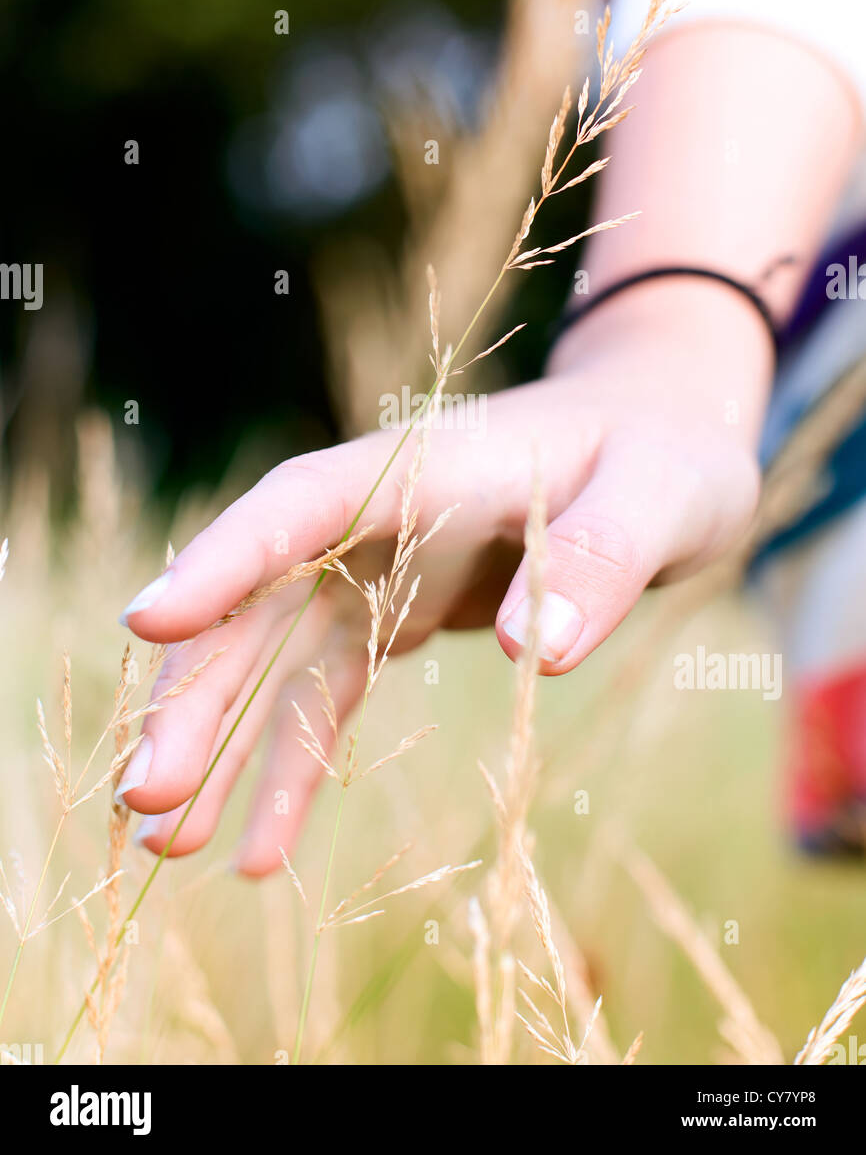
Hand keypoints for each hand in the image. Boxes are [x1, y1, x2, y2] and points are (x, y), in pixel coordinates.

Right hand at [118, 277, 768, 875]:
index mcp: (428, 465)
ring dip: (218, 744)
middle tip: (143, 798)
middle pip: (263, 600)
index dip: (226, 558)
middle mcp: (379, 516)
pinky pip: (323, 697)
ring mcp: (378, 568)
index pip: (304, 504)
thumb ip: (603, 554)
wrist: (662, 441)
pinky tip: (257, 850)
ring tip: (163, 842)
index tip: (149, 620)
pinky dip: (288, 766)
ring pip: (271, 659)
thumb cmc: (666, 455)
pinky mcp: (394, 615)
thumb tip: (536, 648)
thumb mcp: (665, 494)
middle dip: (198, 693)